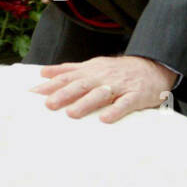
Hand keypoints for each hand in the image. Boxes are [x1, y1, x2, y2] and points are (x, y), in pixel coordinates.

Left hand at [29, 55, 174, 122]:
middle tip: (48, 105)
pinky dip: (116, 111)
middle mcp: (103, 77)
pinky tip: (106, 120)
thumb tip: (43, 72)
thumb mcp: (92, 66)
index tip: (32, 94)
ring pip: (101, 94)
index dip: (50, 85)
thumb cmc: (117, 71)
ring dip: (86, 103)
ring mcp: (120, 86)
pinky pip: (126, 103)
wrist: (153, 67)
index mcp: (91, 70)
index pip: (67, 77)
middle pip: (81, 85)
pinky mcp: (136, 95)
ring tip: (71, 114)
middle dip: (64, 94)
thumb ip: (68, 70)